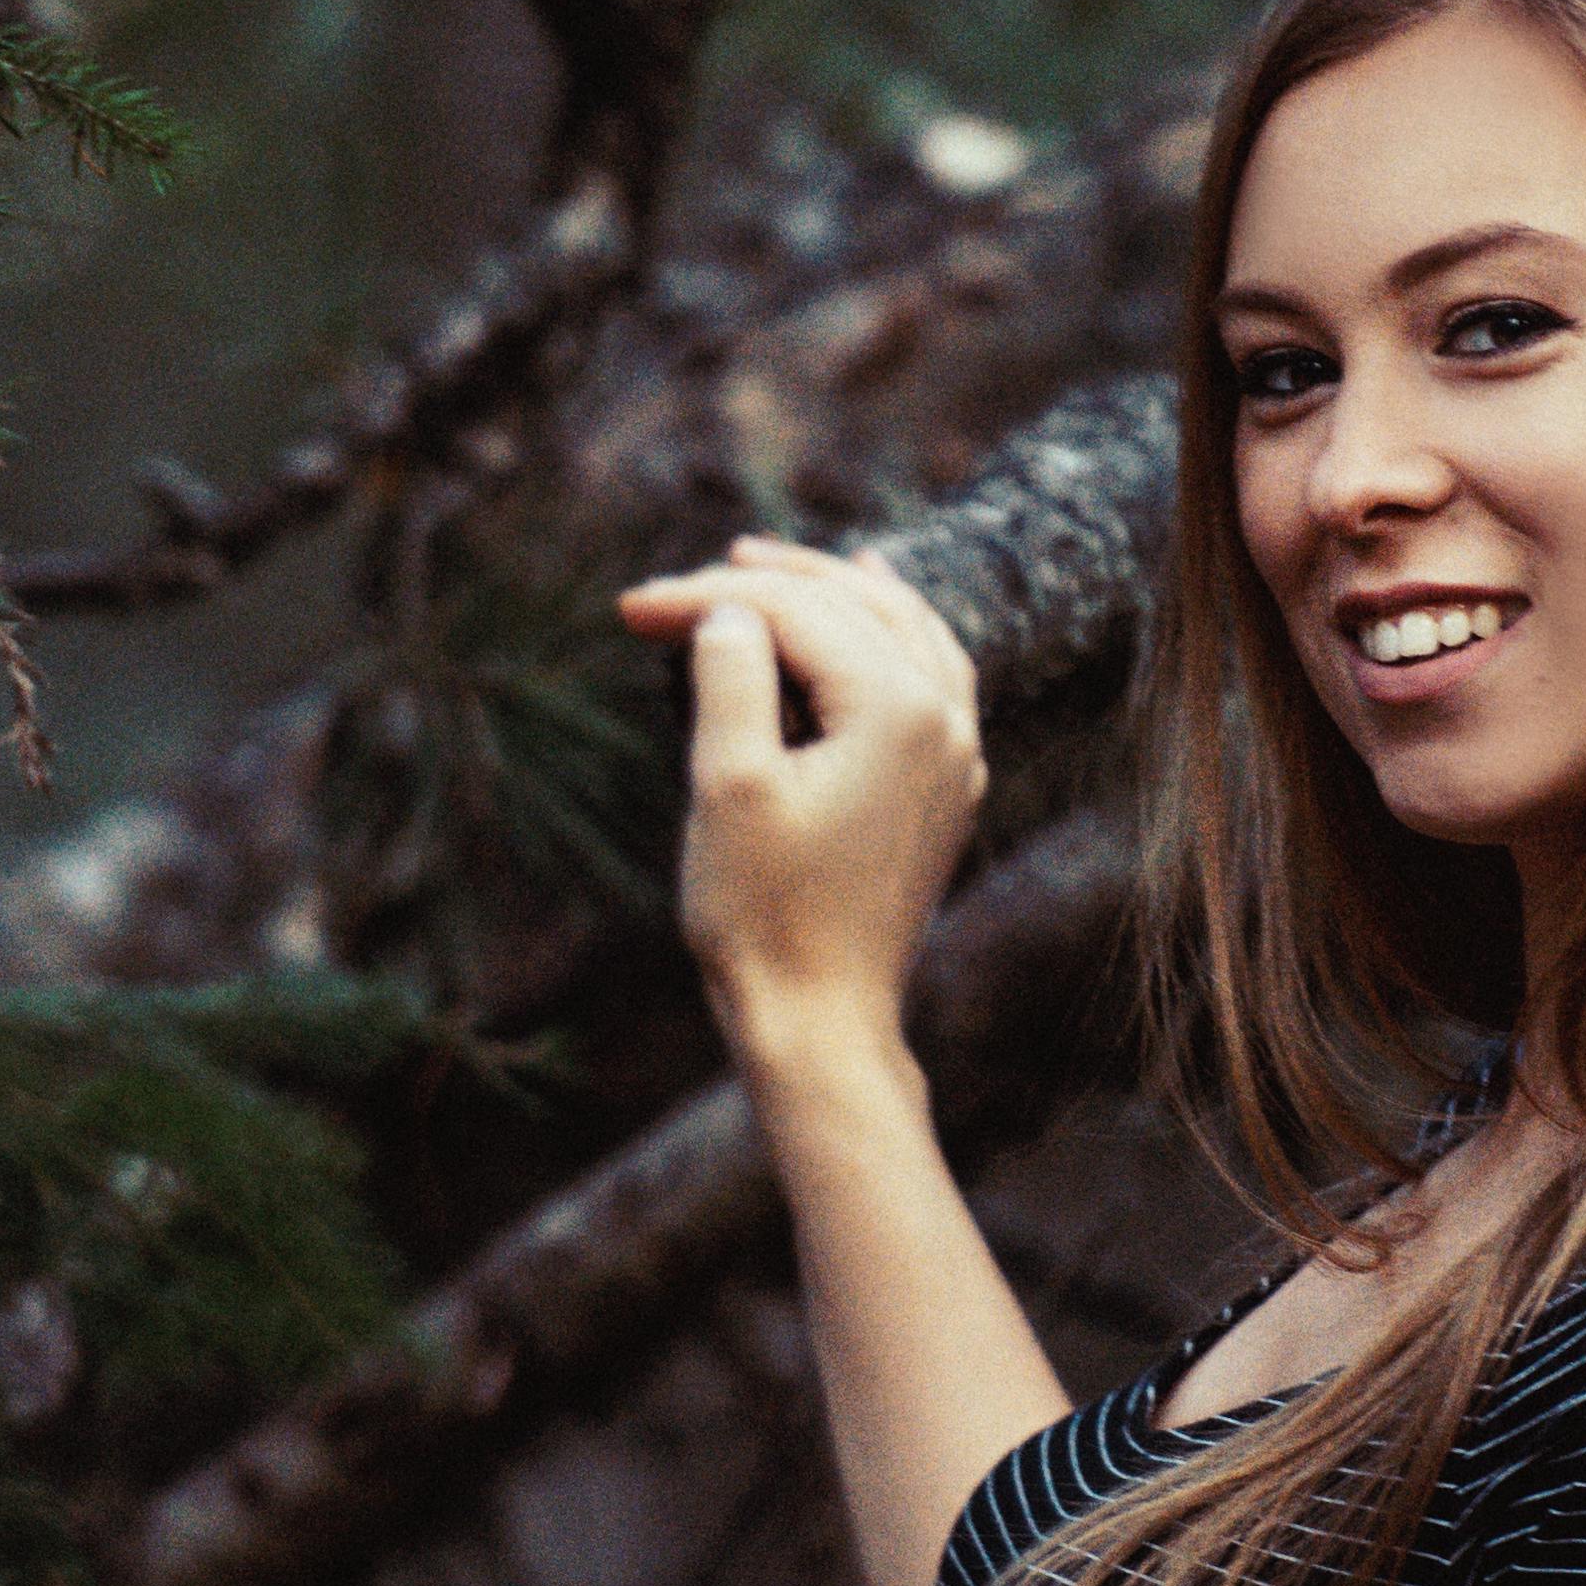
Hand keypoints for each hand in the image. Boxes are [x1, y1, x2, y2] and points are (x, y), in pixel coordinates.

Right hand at [611, 530, 985, 1064]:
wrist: (820, 1022)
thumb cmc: (765, 914)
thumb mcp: (728, 784)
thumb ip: (729, 675)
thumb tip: (732, 612)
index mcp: (897, 708)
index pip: (794, 612)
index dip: (706, 598)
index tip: (630, 610)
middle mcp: (945, 719)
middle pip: (854, 606)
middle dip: (764, 585)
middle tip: (684, 582)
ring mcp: (955, 756)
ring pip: (905, 631)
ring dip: (835, 592)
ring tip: (773, 563)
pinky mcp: (945, 790)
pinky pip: (931, 678)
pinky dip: (891, 636)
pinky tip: (875, 616)